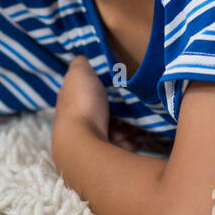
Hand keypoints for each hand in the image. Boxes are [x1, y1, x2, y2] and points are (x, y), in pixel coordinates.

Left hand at [54, 56, 170, 154]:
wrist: (80, 140)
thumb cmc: (81, 103)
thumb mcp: (80, 73)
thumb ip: (82, 63)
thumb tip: (84, 58)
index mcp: (75, 101)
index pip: (95, 95)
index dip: (111, 93)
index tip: (126, 91)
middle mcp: (81, 121)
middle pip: (109, 114)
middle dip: (125, 114)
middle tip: (138, 112)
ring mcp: (90, 139)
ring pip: (117, 132)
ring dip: (130, 129)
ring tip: (139, 128)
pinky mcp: (101, 156)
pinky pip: (121, 148)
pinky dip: (131, 143)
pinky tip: (137, 140)